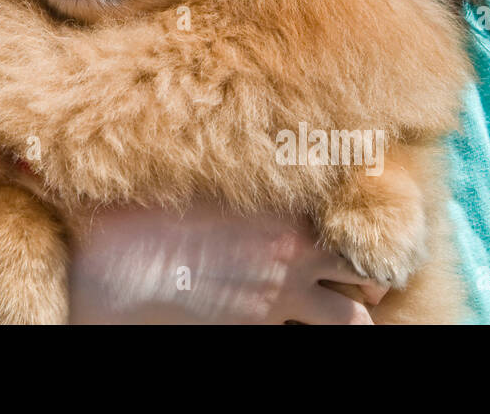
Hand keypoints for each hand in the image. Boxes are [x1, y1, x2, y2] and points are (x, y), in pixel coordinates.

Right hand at [66, 200, 388, 323]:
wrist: (118, 265)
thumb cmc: (150, 211)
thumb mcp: (204, 177)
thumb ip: (242, 173)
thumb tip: (251, 151)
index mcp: (285, 207)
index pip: (354, 217)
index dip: (365, 228)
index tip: (357, 229)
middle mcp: (293, 255)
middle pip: (368, 275)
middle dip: (371, 281)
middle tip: (361, 282)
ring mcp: (277, 298)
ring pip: (352, 323)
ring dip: (351, 316)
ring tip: (342, 313)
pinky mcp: (255, 328)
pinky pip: (304, 336)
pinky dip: (306, 330)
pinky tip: (291, 322)